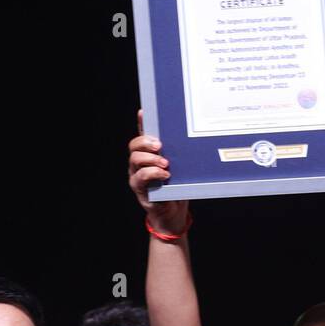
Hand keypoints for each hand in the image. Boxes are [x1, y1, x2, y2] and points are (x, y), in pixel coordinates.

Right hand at [129, 110, 189, 234]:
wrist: (173, 213)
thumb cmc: (176, 188)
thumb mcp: (179, 169)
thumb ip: (178, 156)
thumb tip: (189, 139)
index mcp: (149, 154)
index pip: (142, 135)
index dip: (142, 122)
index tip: (144, 112)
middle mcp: (139, 163)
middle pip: (134, 145)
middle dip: (146, 142)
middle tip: (160, 146)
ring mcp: (136, 175)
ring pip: (135, 159)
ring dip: (150, 159)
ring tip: (165, 163)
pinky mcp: (139, 188)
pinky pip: (140, 177)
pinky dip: (153, 174)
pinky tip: (165, 175)